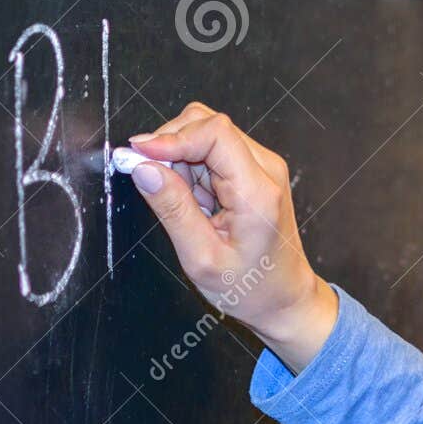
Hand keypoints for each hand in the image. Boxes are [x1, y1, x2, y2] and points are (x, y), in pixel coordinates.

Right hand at [127, 103, 336, 370]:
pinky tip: (193, 200)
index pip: (214, 133)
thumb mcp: (201, 258)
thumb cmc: (250, 288)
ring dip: (181, 158)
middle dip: (171, 145)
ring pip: (207, 135)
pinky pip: (214, 151)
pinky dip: (192, 167)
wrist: (284, 298)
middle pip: (208, 125)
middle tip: (151, 179)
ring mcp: (262, 167)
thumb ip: (173, 210)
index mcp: (257, 191)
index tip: (138, 153)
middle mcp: (266, 170)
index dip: (171, 136)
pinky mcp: (254, 171)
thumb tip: (143, 168)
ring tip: (181, 201)